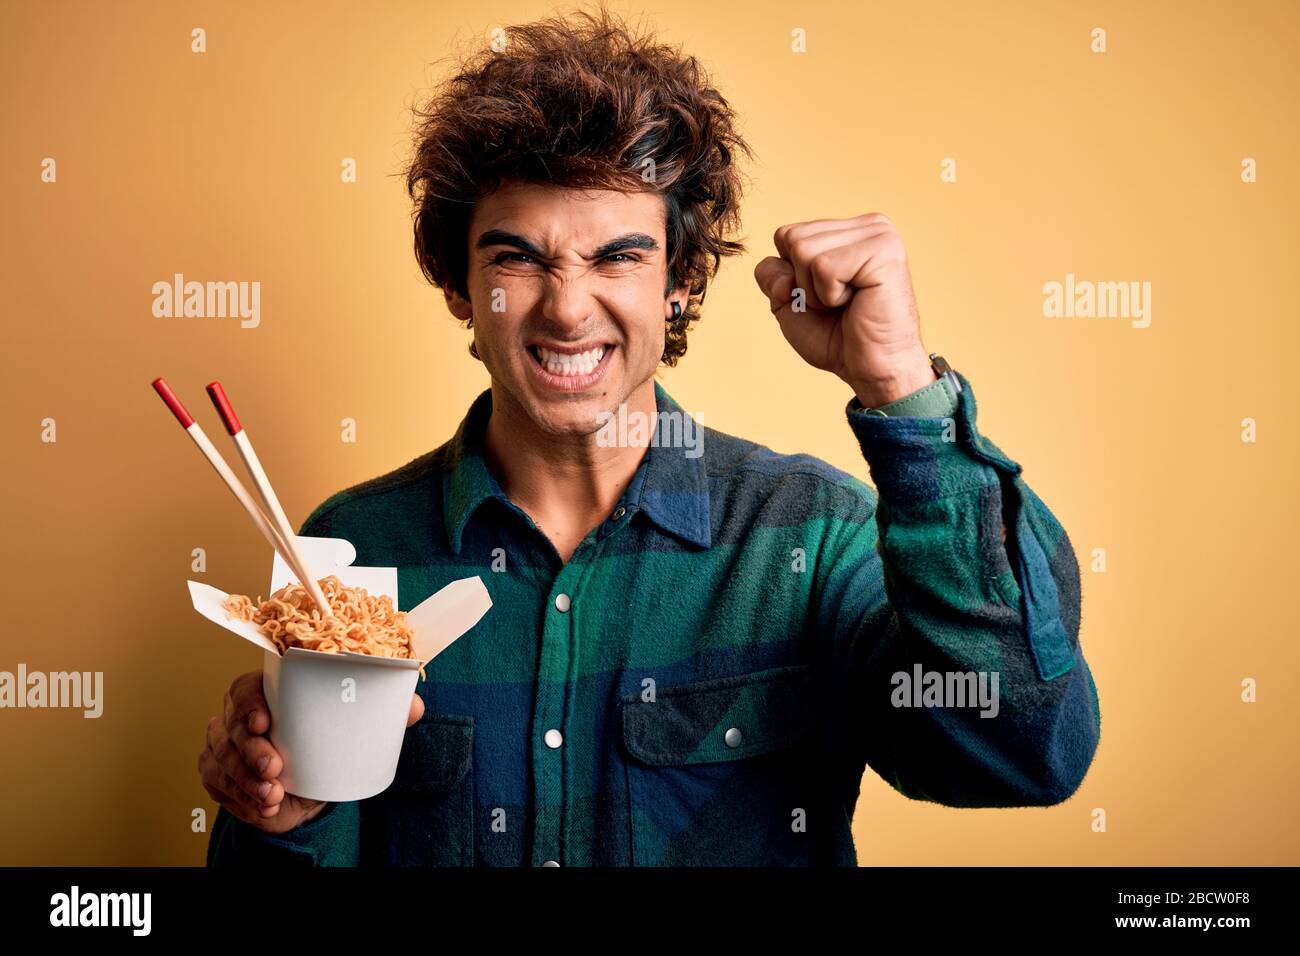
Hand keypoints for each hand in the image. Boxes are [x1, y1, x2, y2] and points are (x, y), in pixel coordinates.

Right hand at [198, 670, 424, 833]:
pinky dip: (240, 798)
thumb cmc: (324, 747)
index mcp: (266, 693)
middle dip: (250, 751)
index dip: (248, 704)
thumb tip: (415, 707)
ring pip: (222, 759)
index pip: (245, 689)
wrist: (306, 788)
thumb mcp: (350, 732)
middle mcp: (236, 717)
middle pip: (230, 727)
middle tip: (275, 769)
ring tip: (272, 794)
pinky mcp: (216, 774)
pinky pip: (219, 785)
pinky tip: (262, 805)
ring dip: (246, 780)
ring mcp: (222, 746)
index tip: (265, 722)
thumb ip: (382, 716)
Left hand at [753, 213, 936, 407]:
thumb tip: (777, 266)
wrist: (872, 370)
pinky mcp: (884, 251)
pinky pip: (824, 266)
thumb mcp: (789, 303)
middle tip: (837, 304)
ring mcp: (879, 234)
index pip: (786, 235)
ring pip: (804, 250)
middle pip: (792, 238)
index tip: (822, 298)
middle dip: (803, 283)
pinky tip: (857, 303)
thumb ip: (771, 275)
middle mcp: (868, 224)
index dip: (790, 276)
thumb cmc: (838, 338)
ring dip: (817, 291)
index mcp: (849, 230)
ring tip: (847, 303)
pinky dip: (830, 295)